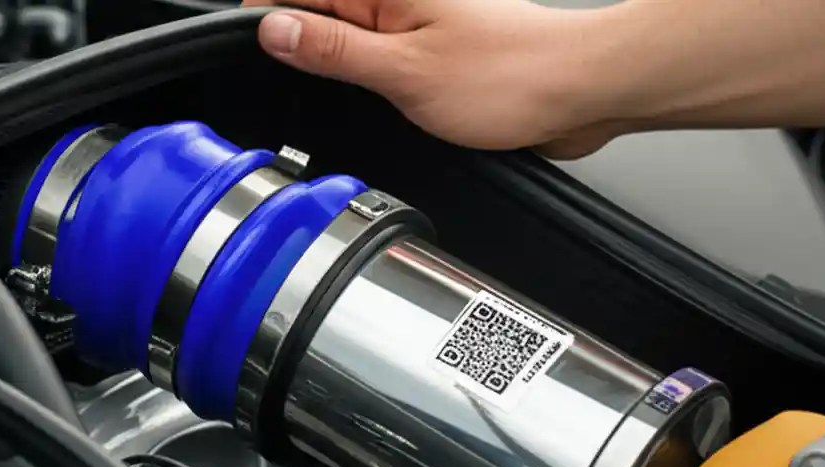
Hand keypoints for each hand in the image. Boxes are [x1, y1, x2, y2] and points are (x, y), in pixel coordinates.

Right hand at [241, 0, 625, 158]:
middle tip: (287, 75)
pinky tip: (363, 98)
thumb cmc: (510, 76)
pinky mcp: (429, 50)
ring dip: (330, 64)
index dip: (264, 13)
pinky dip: (362, 77)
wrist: (578, 93)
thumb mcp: (403, 71)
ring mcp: (413, 22)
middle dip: (294, 42)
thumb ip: (333, 50)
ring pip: (344, 37)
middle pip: (317, 10)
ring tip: (328, 87)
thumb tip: (273, 30)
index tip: (246, 44)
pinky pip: (376, 58)